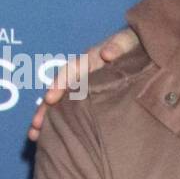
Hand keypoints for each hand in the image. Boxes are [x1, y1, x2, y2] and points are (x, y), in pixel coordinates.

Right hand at [27, 27, 140, 141]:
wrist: (144, 48)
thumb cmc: (136, 43)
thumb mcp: (129, 41)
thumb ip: (119, 45)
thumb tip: (106, 54)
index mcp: (91, 60)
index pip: (70, 71)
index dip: (60, 84)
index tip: (50, 99)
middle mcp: (83, 74)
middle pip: (60, 91)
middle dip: (46, 108)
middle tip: (36, 125)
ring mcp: (85, 87)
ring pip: (62, 102)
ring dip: (47, 117)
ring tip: (34, 134)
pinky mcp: (90, 99)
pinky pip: (72, 111)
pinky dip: (60, 122)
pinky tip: (49, 137)